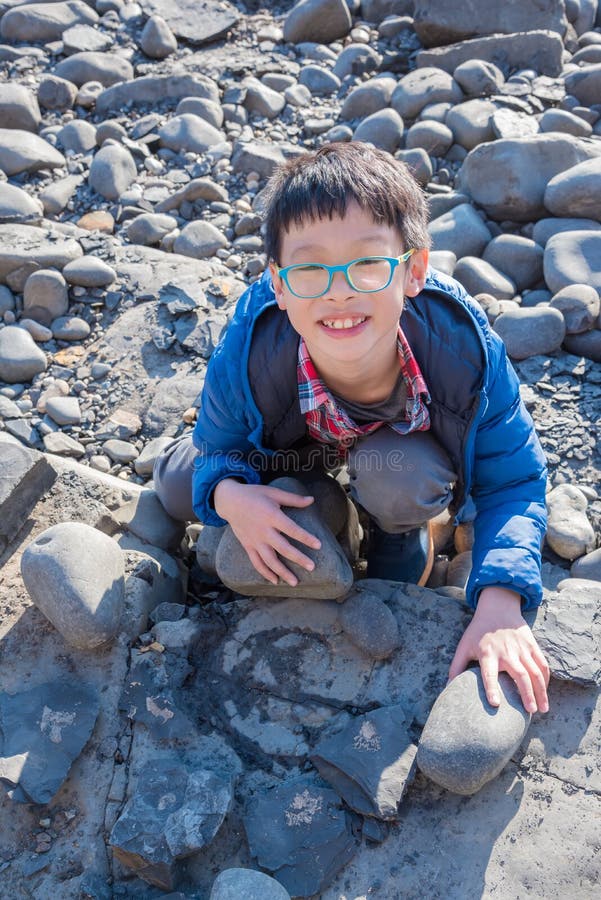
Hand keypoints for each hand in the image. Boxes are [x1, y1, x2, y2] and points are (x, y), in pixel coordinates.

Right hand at [213, 479, 321, 586]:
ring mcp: (255, 540)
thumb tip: (312, 500)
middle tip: (312, 567)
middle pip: (283, 548)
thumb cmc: (254, 495)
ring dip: (282, 572)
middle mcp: (263, 530)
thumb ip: (293, 499)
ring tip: (295, 582)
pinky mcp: (247, 546)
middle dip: (298, 559)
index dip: (305, 538)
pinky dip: (265, 573)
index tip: (318, 546)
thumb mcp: (274, 493)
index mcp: (272, 516)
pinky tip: (276, 581)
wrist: (229, 501)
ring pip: (269, 560)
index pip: (292, 529)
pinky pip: (257, 562)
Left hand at [448, 586, 549, 713]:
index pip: (489, 673)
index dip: (491, 688)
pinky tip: (544, 692)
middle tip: (530, 711)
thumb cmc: (478, 631)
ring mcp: (521, 648)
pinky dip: (546, 679)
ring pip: (535, 672)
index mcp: (487, 653)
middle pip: (520, 675)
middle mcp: (506, 652)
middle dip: (526, 694)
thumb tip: (448, 688)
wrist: (498, 608)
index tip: (495, 704)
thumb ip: (456, 667)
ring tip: (543, 709)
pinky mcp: (532, 645)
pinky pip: (542, 664)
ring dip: (541, 691)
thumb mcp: (464, 646)